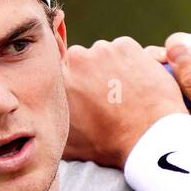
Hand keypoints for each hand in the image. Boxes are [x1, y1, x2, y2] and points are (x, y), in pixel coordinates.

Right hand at [62, 36, 187, 169]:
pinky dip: (130, 62)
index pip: (56, 66)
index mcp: (59, 80)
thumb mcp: (65, 141)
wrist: (147, 137)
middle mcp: (76, 59)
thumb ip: (50, 122)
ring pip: (103, 54)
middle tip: (105, 95)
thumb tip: (43, 118)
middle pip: (80, 59)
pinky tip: (136, 84)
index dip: (70, 77)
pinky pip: (125, 50)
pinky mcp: (126, 46)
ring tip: (123, 92)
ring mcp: (102, 50)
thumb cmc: (106, 145)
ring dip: (110, 67)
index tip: (81, 89)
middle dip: (90, 72)